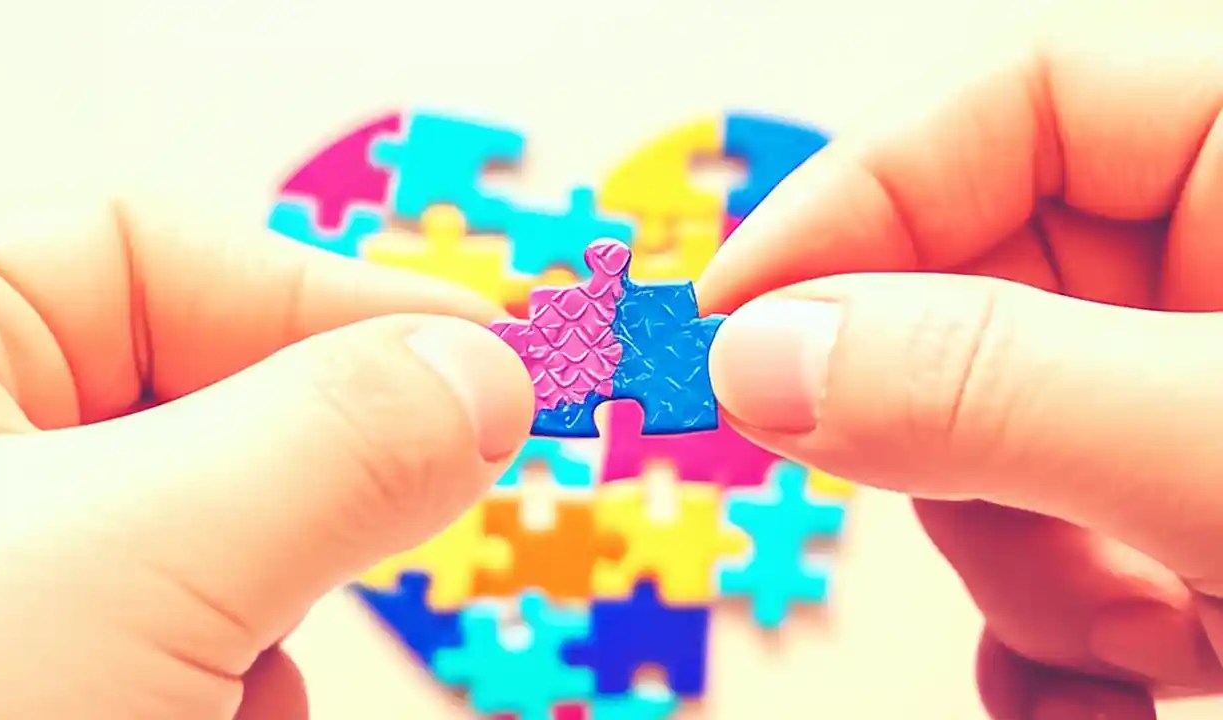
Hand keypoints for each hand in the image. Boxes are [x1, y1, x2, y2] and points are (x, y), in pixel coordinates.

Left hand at [0, 197, 531, 717]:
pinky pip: (192, 638)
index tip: (486, 357)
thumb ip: (329, 444)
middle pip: (205, 399)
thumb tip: (480, 373)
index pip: (164, 261)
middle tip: (430, 487)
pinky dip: (236, 681)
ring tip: (232, 684)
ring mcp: (3, 576)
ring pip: (217, 534)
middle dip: (305, 474)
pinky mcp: (52, 670)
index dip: (339, 300)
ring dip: (269, 603)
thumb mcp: (129, 571)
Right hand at [700, 4, 1222, 718]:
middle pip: (977, 304)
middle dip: (954, 451)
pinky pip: (1056, 543)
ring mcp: (1201, 398)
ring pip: (997, 447)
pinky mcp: (1197, 513)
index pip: (1009, 109)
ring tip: (1136, 643)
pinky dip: (1054, 635)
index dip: (852, 203)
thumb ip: (989, 385)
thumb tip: (755, 357)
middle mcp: (1222, 268)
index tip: (726, 319)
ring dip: (1022, 573)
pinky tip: (1116, 687)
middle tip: (961, 518)